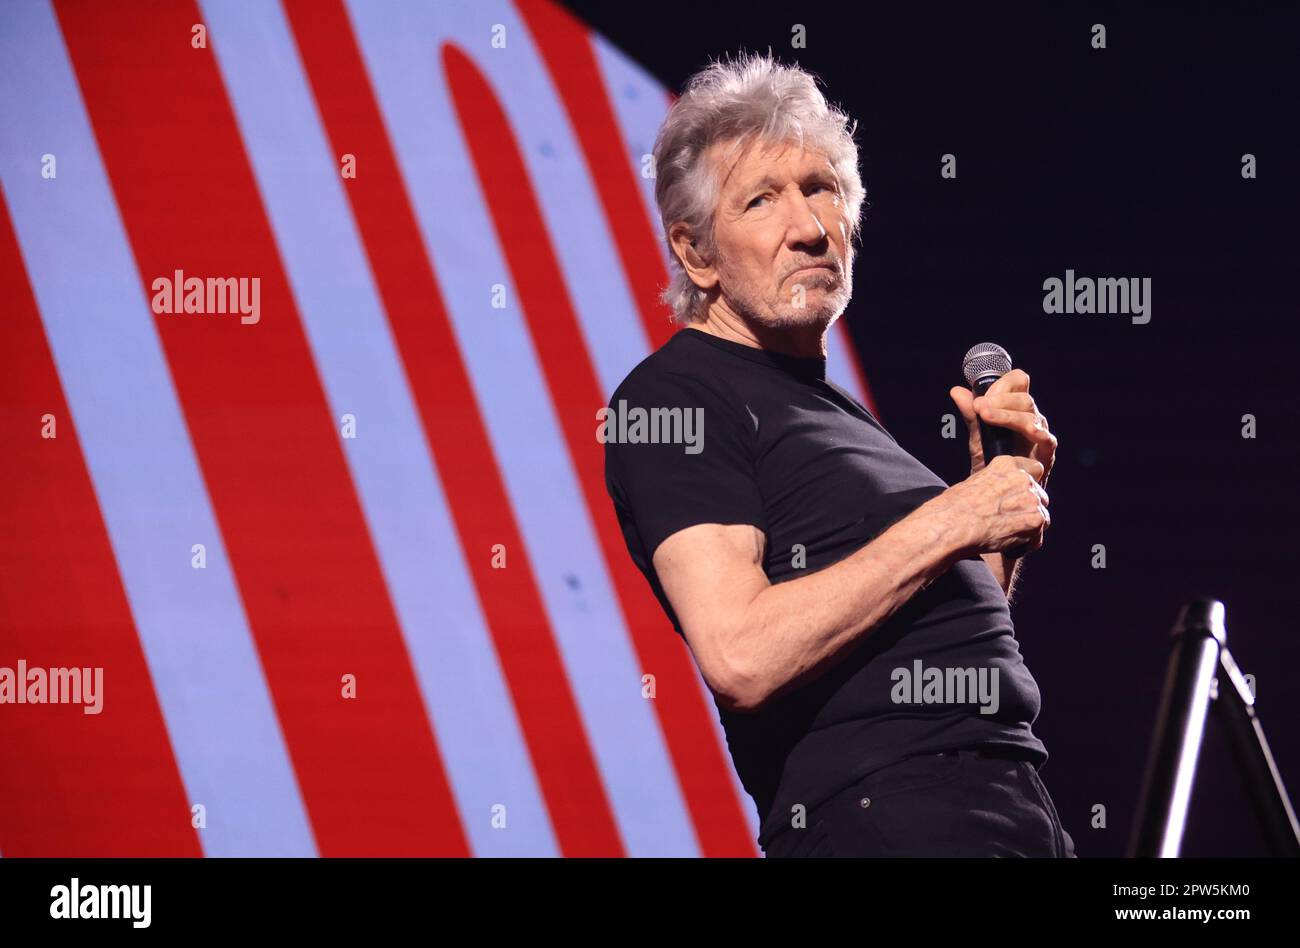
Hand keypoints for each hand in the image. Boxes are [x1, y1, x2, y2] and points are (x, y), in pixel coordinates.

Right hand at [929, 455, 1050, 555]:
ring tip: (1006, 534)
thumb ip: (995, 484)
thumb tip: (1000, 495)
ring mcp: (1030, 499)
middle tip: (1008, 520)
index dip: (1027, 485)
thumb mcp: (973, 482)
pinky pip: (1038, 535)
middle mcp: (1022, 478)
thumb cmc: (954, 507)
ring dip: (1027, 526)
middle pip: (1039, 495)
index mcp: (1006, 464)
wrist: (953, 525)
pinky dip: (1027, 543)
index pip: (1034, 468)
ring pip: (1041, 515)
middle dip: (1027, 508)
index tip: (1017, 496)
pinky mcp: (1034, 520)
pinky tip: (1009, 545)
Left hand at [948, 369, 1056, 485]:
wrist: (1001, 493)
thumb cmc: (993, 462)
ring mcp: (1041, 434)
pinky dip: (1034, 431)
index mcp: (1016, 408)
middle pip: (1024, 397)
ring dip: (1007, 414)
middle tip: (979, 406)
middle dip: (1000, 399)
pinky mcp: (1047, 453)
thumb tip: (956, 391)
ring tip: (986, 416)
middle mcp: (1031, 417)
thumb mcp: (978, 437)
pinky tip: (1025, 430)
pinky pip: (1046, 437)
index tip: (981, 396)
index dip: (1002, 384)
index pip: (1018, 382)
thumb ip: (971, 415)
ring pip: (1031, 415)